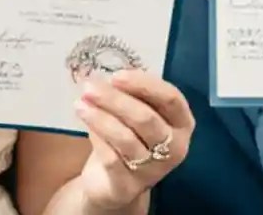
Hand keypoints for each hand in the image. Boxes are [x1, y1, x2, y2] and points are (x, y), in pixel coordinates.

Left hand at [73, 69, 194, 210]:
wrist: (115, 183)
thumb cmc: (131, 138)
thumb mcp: (138, 113)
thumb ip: (133, 95)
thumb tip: (111, 78)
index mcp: (182, 123)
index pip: (171, 98)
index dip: (144, 84)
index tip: (116, 75)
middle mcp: (175, 148)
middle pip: (146, 118)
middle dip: (114, 99)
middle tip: (89, 87)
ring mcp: (154, 170)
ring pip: (126, 138)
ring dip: (100, 117)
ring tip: (80, 104)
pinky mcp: (128, 186)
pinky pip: (111, 158)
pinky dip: (97, 138)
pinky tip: (86, 126)